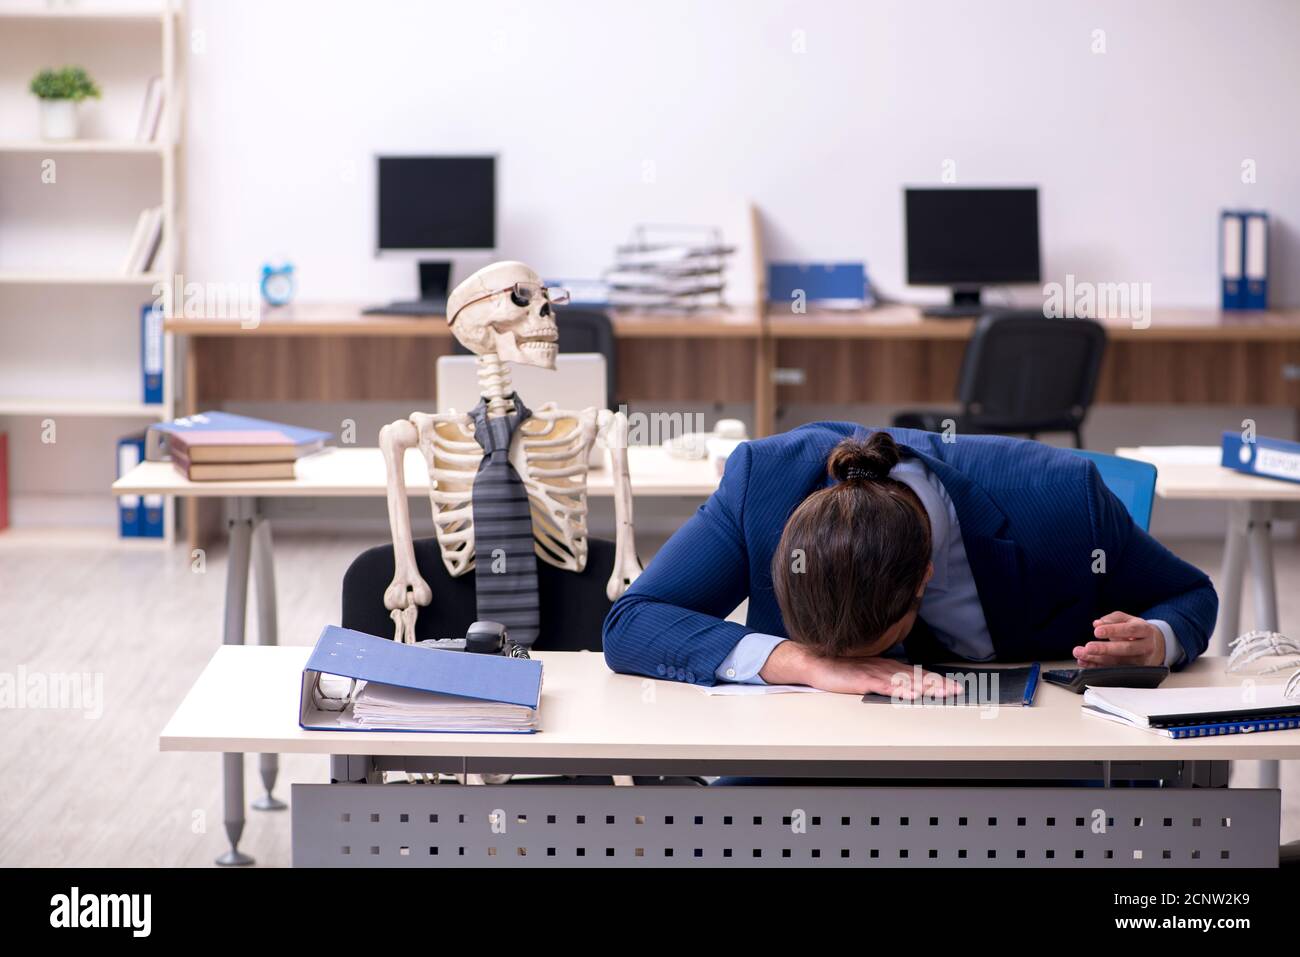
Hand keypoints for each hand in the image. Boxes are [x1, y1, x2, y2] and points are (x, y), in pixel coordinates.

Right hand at [760, 641, 961, 697]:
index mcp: (888, 667)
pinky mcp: (863, 680)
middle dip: (939, 684)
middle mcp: (885, 667)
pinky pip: (885, 685)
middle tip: (958, 690)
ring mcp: (875, 672)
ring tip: (943, 693)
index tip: (955, 686)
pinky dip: (900, 690)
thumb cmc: (840, 669)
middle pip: (918, 677)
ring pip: (906, 680)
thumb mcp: (868, 673)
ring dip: (926, 687)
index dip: (937, 680)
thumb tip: (904, 686)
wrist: (816, 662)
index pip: (918, 674)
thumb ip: (885, 678)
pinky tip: (911, 694)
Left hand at [1073, 611, 1164, 667]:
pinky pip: (1114, 671)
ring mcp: (1142, 661)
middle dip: (1106, 649)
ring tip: (1081, 655)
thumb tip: (1098, 623)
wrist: (1154, 645)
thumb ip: (1112, 619)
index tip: (1096, 631)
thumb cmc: (1137, 630)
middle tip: (1088, 647)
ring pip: (1119, 663)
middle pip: (1126, 649)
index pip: (1130, 630)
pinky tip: (1085, 663)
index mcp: (1145, 630)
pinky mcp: (1134, 672)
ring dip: (1097, 660)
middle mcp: (1146, 647)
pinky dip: (1097, 667)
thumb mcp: (1128, 619)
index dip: (1113, 630)